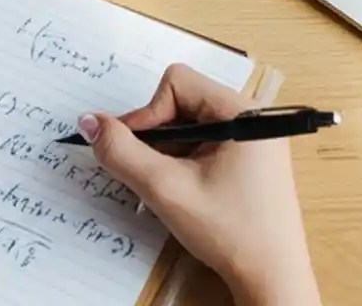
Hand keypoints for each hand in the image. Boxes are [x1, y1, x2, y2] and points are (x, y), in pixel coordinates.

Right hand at [81, 64, 320, 305]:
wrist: (271, 277)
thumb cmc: (229, 232)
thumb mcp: (166, 189)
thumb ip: (122, 152)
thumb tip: (90, 121)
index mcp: (242, 112)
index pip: (177, 84)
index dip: (148, 113)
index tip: (137, 153)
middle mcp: (252, 116)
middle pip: (184, 100)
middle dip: (158, 134)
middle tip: (150, 172)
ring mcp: (254, 138)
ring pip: (192, 123)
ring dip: (170, 150)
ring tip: (169, 186)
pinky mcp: (251, 158)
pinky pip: (207, 141)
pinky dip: (186, 160)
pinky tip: (185, 190)